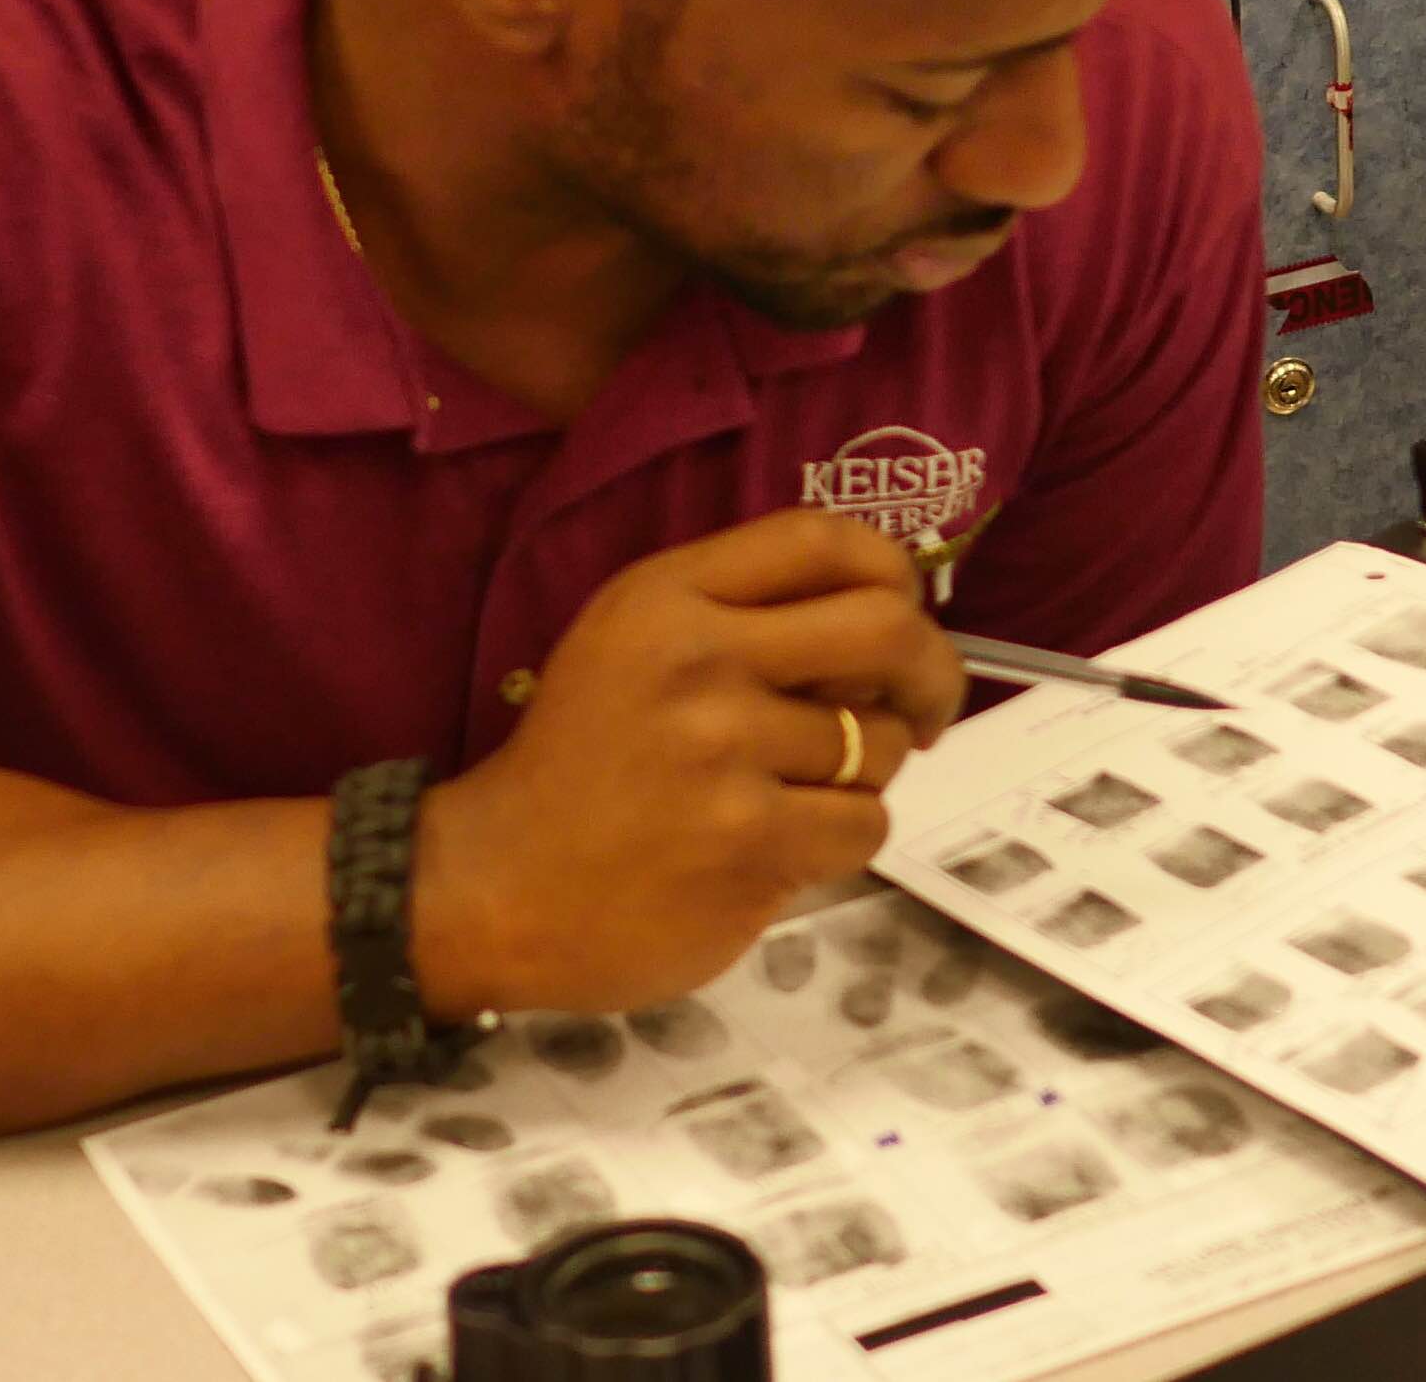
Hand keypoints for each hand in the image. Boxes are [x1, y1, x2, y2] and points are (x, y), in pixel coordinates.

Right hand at [412, 508, 963, 1016]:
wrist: (493, 886)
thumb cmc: (576, 765)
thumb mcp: (627, 648)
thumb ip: (734, 616)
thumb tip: (887, 618)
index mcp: (665, 597)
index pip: (820, 538)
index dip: (891, 571)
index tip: (901, 617)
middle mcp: (699, 659)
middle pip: (887, 628)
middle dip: (932, 671)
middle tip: (924, 709)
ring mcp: (727, 754)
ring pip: (883, 744)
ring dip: (863, 774)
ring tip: (797, 794)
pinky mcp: (751, 842)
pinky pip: (864, 824)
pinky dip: (841, 838)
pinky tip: (781, 845)